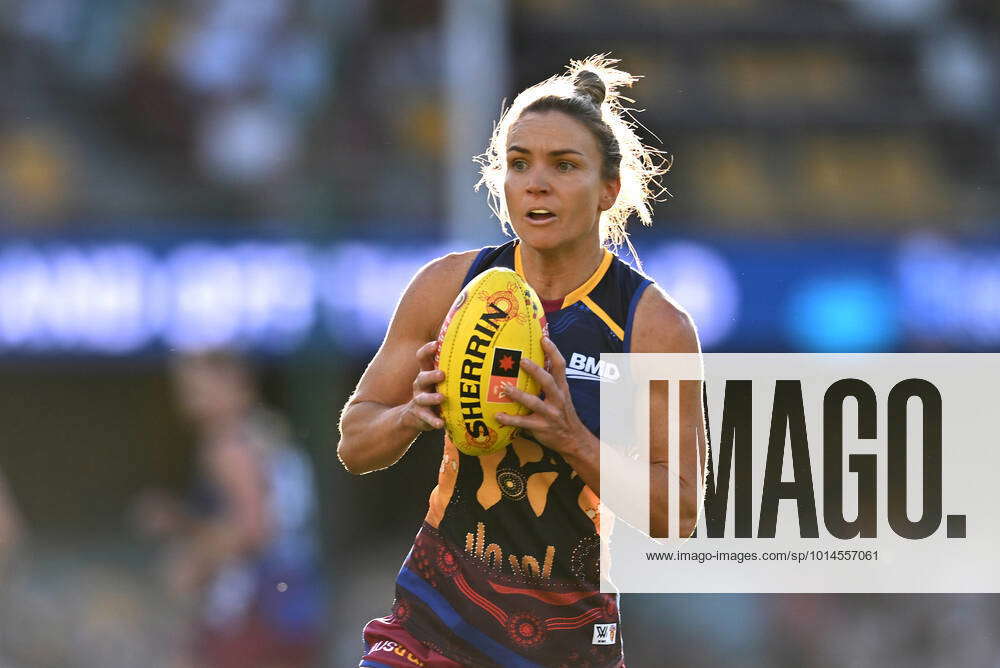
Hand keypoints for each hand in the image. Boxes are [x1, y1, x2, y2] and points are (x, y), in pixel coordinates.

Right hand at [401, 340, 444, 431]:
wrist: (415, 416)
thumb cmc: (435, 392)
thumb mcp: (439, 380)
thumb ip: (451, 369)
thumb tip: (475, 354)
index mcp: (426, 373)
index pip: (422, 358)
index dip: (427, 350)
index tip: (436, 344)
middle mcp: (420, 385)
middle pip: (422, 377)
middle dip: (431, 375)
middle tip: (442, 374)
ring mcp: (419, 400)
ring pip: (423, 398)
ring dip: (432, 398)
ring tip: (441, 398)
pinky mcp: (421, 415)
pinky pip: (427, 418)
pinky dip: (433, 421)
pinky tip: (441, 424)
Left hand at [496, 337, 588, 455]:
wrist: (573, 440)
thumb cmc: (562, 413)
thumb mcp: (562, 395)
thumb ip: (551, 381)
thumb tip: (535, 361)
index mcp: (562, 388)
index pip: (560, 366)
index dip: (553, 352)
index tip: (543, 338)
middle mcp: (557, 399)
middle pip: (548, 381)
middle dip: (535, 371)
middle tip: (521, 360)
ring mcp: (550, 414)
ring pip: (534, 402)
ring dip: (518, 394)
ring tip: (504, 387)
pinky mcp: (541, 427)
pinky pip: (523, 422)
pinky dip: (509, 419)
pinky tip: (497, 415)